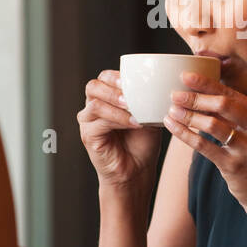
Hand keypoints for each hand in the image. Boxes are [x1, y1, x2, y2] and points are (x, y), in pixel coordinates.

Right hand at [77, 69, 162, 189]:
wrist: (138, 170)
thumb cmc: (142, 143)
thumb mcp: (149, 114)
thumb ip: (147, 99)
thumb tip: (158, 83)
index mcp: (106, 98)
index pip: (104, 78)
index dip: (117, 76)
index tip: (136, 80)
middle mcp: (93, 108)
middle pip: (93, 86)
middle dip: (112, 88)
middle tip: (130, 94)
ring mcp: (88, 122)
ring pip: (95, 104)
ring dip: (116, 105)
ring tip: (134, 110)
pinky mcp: (89, 137)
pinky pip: (99, 122)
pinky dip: (118, 120)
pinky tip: (134, 123)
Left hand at [162, 72, 246, 214]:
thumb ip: (239, 115)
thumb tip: (205, 94)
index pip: (232, 94)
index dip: (207, 83)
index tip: (186, 76)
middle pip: (222, 105)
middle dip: (196, 97)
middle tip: (175, 93)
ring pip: (212, 124)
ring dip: (188, 115)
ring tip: (172, 110)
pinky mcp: (234, 166)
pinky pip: (204, 145)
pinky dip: (186, 134)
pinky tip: (173, 127)